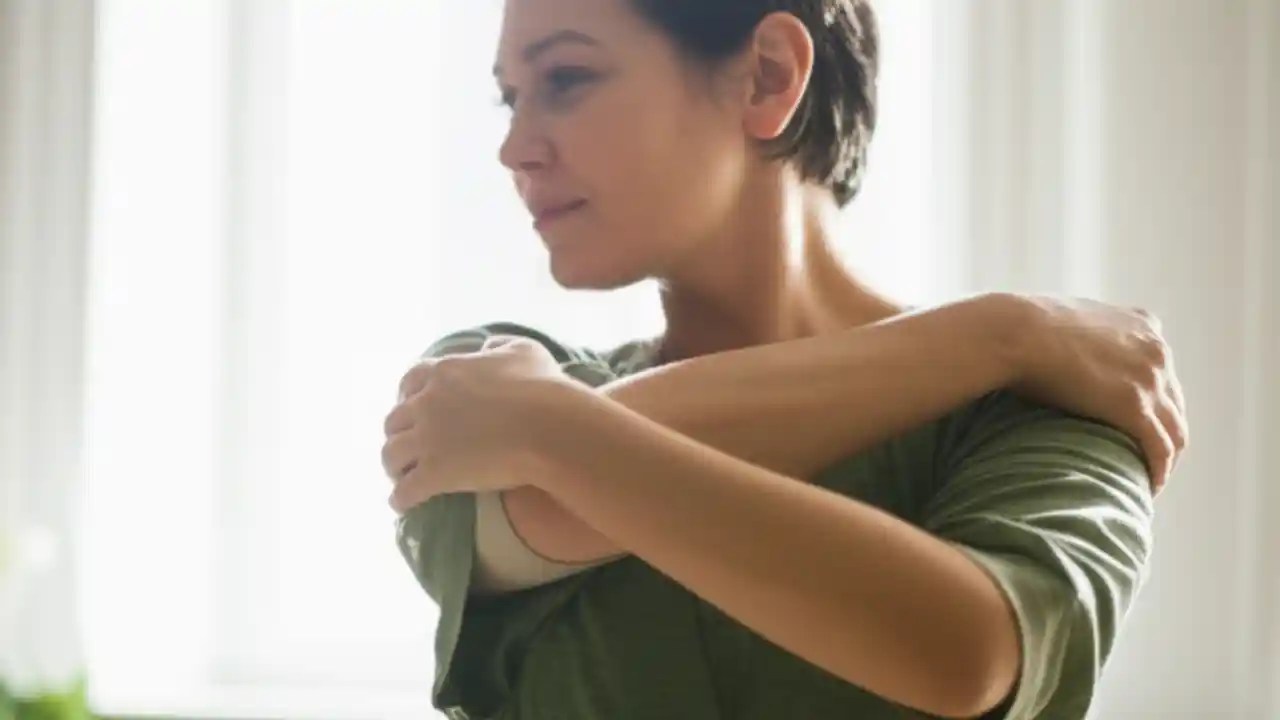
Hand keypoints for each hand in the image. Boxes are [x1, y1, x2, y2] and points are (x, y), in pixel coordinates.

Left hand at [381, 335, 574, 514]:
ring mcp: (426, 439)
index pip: (410, 381)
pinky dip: (400, 498)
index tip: (415, 407)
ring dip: (393, 465)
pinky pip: (405, 490)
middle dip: (398, 432)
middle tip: (410, 446)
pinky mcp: (434, 473)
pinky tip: (403, 505)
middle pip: (393, 420)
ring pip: (390, 454)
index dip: (408, 395)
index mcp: (445, 372)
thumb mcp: (524, 350)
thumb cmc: (542, 387)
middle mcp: (427, 403)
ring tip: (401, 477)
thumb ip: (499, 346)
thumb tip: (487, 348)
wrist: (547, 427)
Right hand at [1008, 295, 1188, 495]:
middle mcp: (1156, 349)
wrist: (1016, 332)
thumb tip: (1058, 355)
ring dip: (1166, 457)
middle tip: (1142, 456)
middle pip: (1173, 401)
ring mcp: (1150, 379)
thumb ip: (1081, 335)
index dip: (1153, 397)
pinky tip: (1148, 487)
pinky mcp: (1134, 406)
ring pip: (1174, 429)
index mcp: (1141, 324)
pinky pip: (1159, 448)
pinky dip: (1158, 470)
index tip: (1138, 419)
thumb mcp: (1068, 320)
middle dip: (1163, 430)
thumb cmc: (1023, 327)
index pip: (1161, 368)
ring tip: (1147, 479)